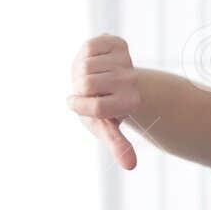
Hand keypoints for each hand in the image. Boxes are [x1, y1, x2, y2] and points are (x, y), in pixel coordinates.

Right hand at [67, 33, 141, 168]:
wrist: (110, 83)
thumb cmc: (103, 110)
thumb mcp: (105, 128)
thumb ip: (117, 145)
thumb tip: (131, 166)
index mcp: (129, 104)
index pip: (95, 107)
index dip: (80, 106)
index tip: (79, 104)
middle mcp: (131, 82)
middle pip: (86, 84)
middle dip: (79, 88)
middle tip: (89, 91)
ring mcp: (126, 62)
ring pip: (85, 64)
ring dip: (80, 70)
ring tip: (91, 77)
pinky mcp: (118, 43)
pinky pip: (89, 47)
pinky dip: (86, 55)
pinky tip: (95, 62)